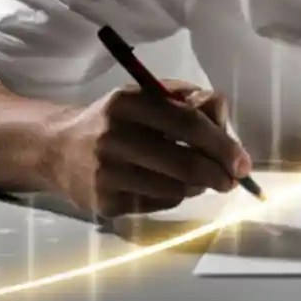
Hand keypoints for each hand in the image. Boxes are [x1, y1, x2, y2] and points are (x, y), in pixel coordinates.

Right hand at [47, 80, 251, 217]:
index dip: (222, 144)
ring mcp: (106, 173)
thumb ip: (188, 99)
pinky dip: (174, 196)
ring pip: (175, 189)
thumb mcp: (146, 96)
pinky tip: (167, 184)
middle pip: (185, 163)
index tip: (242, 161)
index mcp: (128, 102)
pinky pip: (158, 204)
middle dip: (219, 174)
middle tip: (232, 179)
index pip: (188, 123)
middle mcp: (113, 137)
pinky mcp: (104, 202)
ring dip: (197, 186)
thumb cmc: (117, 120)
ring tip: (198, 178)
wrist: (58, 149)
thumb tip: (223, 123)